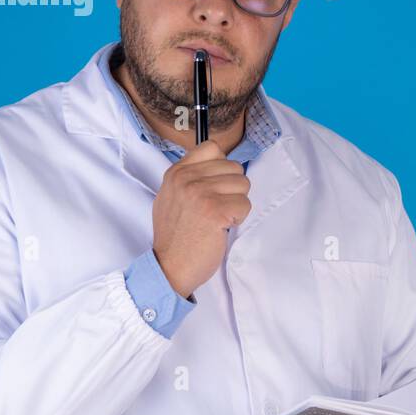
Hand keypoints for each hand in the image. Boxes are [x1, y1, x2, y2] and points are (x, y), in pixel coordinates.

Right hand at [152, 139, 251, 297]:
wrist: (169, 266)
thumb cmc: (176, 236)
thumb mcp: (171, 196)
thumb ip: (191, 177)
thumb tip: (219, 163)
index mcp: (176, 172)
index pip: (212, 148)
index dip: (221, 168)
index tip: (214, 186)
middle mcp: (187, 178)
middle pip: (234, 167)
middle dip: (232, 189)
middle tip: (215, 209)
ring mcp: (200, 193)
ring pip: (243, 184)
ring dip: (236, 204)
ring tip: (217, 219)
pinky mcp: (215, 210)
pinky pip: (246, 204)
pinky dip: (238, 219)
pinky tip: (220, 228)